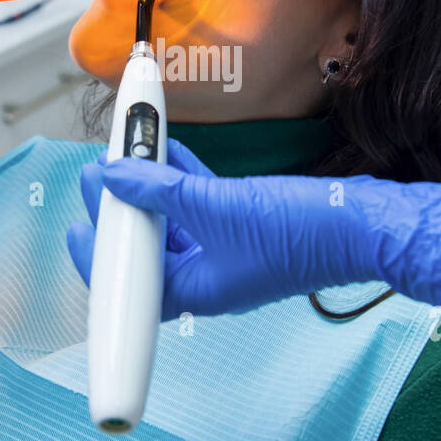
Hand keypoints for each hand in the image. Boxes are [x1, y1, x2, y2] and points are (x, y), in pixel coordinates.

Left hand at [66, 139, 440, 317]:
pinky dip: (183, 180)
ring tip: (127, 153)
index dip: (100, 257)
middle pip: (149, 248)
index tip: (77, 225)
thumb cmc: (298, 232)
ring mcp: (229, 252)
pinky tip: (170, 149)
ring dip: (151, 189)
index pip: (133, 284)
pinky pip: (202, 205)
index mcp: (198, 291)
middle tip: (98, 174)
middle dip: (122, 211)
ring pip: (175, 222)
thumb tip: (117, 174)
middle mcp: (209, 277)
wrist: (363, 225)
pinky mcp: (247, 227)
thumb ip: (161, 189)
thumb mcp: (216, 206)